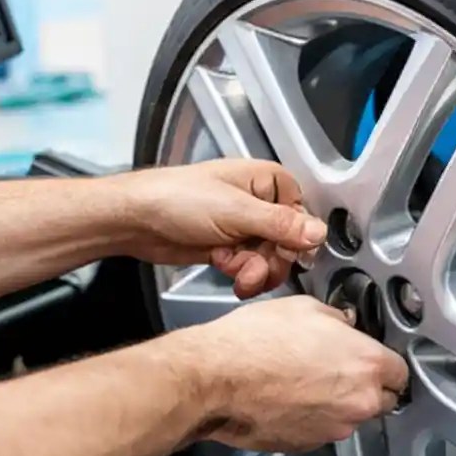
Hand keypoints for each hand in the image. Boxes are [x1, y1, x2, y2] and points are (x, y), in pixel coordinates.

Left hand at [119, 160, 325, 298]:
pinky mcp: (230, 247)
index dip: (294, 241)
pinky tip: (222, 266)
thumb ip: (280, 224)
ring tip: (232, 269)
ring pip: (270, 260)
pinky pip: (251, 268)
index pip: (303, 216)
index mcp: (267, 181)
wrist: (136, 220)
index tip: (280, 253)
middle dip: (269, 261)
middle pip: (288, 244)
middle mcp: (259, 203)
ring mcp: (244, 226)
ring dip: (253, 271)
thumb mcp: (235, 211)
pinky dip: (240, 274)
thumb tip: (318, 233)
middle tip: (250, 266)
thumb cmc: (176, 198)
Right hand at [175, 296, 408, 452]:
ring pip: (348, 416)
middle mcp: (357, 402)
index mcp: (366, 364)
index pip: (400, 372)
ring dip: (335, 402)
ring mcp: (333, 428)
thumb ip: (337, 320)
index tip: (371, 356)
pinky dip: (310, 417)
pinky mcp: (307, 445)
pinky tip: (287, 397)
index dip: (384, 363)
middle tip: (336, 367)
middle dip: (364, 385)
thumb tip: (342, 325)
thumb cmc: (254, 342)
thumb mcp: (304, 308)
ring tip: (301, 379)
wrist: (216, 378)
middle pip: (380, 399)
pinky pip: (320, 430)